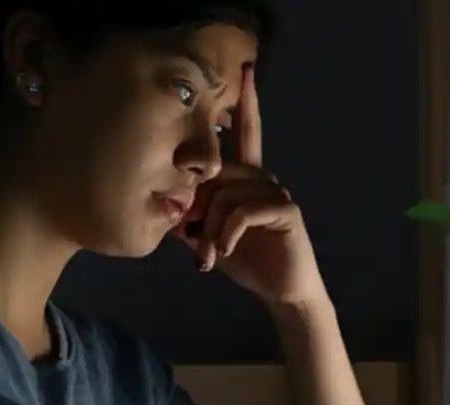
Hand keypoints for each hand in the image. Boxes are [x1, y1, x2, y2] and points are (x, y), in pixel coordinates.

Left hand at [172, 66, 327, 308]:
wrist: (281, 289)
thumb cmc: (247, 259)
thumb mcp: (209, 234)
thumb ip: (189, 213)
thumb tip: (163, 201)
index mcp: (247, 177)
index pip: (245, 132)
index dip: (246, 102)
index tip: (245, 68)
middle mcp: (264, 177)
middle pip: (218, 171)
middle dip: (199, 209)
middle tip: (194, 242)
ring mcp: (277, 191)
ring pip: (226, 194)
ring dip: (211, 230)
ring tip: (209, 256)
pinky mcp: (286, 210)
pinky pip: (245, 210)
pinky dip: (228, 233)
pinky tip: (224, 252)